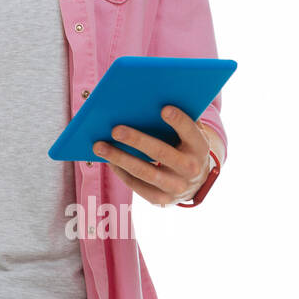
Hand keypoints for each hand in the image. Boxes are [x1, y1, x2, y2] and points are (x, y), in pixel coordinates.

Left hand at [93, 106, 210, 206]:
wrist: (194, 182)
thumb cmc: (184, 147)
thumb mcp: (189, 134)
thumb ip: (178, 119)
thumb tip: (151, 98)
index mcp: (200, 147)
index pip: (191, 132)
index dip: (179, 121)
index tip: (164, 108)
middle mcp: (191, 169)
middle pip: (161, 153)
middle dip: (137, 140)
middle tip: (115, 129)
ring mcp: (176, 187)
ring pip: (145, 172)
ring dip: (120, 158)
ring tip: (99, 146)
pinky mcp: (161, 200)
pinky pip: (137, 185)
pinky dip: (120, 171)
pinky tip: (107, 159)